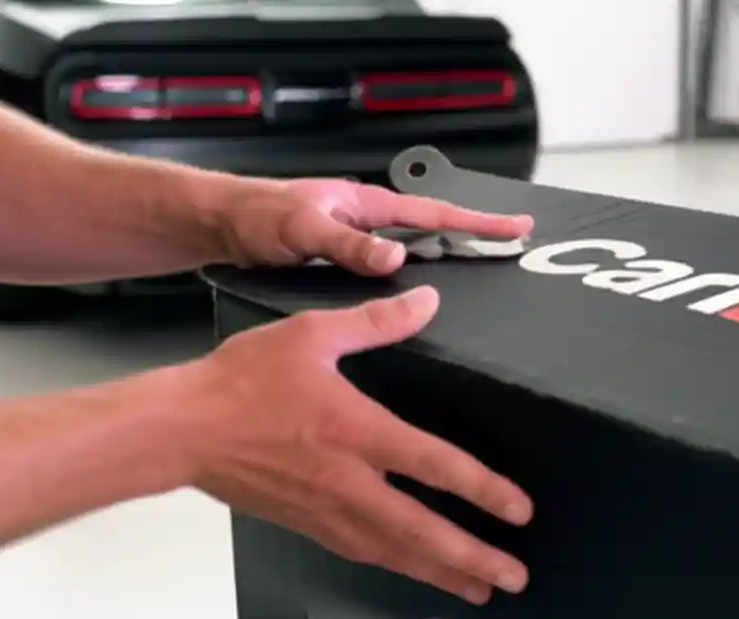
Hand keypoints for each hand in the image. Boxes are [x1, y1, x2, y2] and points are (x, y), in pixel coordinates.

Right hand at [176, 285, 531, 603]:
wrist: (180, 431)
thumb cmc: (241, 380)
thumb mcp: (311, 334)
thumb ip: (374, 321)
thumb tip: (426, 299)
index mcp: (355, 431)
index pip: (433, 466)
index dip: (482, 490)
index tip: (520, 511)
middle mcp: (347, 482)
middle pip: (421, 531)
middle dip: (472, 557)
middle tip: (515, 578)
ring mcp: (325, 510)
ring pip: (394, 552)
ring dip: (441, 573)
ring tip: (480, 589)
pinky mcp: (306, 524)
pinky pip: (362, 551)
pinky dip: (397, 565)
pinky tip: (414, 570)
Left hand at [221, 177, 533, 274]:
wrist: (220, 225)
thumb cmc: (256, 217)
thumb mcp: (304, 231)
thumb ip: (349, 245)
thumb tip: (398, 257)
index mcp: (366, 205)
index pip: (435, 212)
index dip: (479, 221)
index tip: (517, 227)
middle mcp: (367, 220)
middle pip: (435, 227)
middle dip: (476, 235)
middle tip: (513, 248)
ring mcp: (357, 239)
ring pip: (415, 248)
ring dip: (448, 255)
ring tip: (483, 269)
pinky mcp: (343, 259)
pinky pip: (390, 266)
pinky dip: (415, 274)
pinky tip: (422, 292)